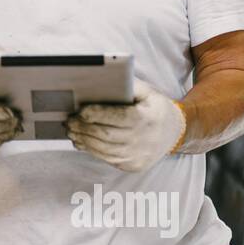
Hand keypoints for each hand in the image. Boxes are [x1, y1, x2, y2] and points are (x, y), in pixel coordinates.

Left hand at [64, 78, 186, 172]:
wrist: (174, 133)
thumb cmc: (155, 108)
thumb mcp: (147, 92)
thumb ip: (128, 85)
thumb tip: (102, 79)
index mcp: (146, 118)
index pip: (116, 117)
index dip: (95, 114)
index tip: (80, 110)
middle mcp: (142, 139)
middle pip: (105, 135)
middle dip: (83, 128)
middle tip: (69, 121)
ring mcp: (137, 155)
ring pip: (103, 149)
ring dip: (83, 140)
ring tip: (71, 131)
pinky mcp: (132, 165)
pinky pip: (107, 159)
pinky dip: (91, 150)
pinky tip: (81, 142)